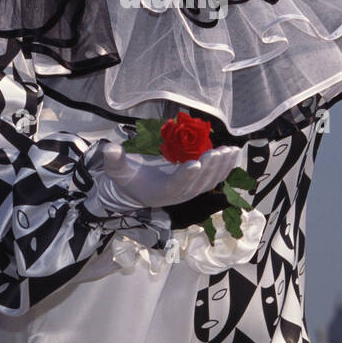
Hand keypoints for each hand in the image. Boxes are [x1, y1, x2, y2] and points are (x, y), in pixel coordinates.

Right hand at [89, 142, 240, 213]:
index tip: (196, 162)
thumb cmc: (128, 179)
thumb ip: (113, 161)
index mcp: (161, 192)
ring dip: (222, 166)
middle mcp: (179, 194)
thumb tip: (109, 148)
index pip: (176, 184)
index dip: (186, 174)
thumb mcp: (117, 171)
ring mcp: (190, 191)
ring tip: (231, 151)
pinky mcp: (197, 185)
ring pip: (210, 181)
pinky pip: (214, 178)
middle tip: (218, 151)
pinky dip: (225, 167)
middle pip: (198, 182)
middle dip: (209, 167)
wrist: (137, 192)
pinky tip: (232, 153)